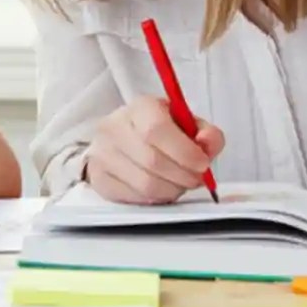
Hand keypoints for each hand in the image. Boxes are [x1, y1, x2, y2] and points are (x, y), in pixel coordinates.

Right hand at [85, 96, 224, 204]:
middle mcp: (114, 128)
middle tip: (196, 178)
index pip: (157, 130)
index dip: (184, 152)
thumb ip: (206, 133)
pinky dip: (156, 198)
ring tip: (180, 183)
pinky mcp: (99, 178)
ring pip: (145, 185)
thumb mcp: (185, 123)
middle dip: (183, 176)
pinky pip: (134, 198)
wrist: (121, 138)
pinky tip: (162, 188)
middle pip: (153, 161)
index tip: (202, 163)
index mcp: (139, 108)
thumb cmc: (157, 130)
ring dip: (172, 190)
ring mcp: (103, 154)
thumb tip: (208, 144)